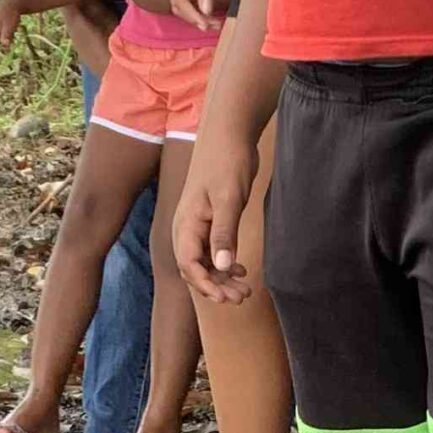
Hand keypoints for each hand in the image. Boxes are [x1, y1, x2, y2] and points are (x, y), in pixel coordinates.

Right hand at [165, 0, 233, 28]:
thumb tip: (206, 11)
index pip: (178, 0)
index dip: (192, 15)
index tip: (206, 25)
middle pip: (178, 4)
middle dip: (194, 17)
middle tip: (214, 27)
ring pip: (183, 1)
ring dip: (196, 13)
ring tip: (213, 23)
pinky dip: (197, 5)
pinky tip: (209, 11)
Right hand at [172, 127, 261, 303]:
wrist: (229, 133)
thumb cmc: (227, 161)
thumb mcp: (228, 199)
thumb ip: (224, 233)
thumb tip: (223, 267)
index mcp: (187, 224)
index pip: (189, 266)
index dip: (206, 286)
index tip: (226, 298)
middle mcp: (188, 227)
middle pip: (196, 268)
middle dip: (216, 286)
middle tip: (241, 298)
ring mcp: (198, 223)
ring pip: (205, 261)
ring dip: (222, 278)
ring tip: (245, 289)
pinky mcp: (210, 218)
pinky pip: (211, 250)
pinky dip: (224, 263)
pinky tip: (240, 269)